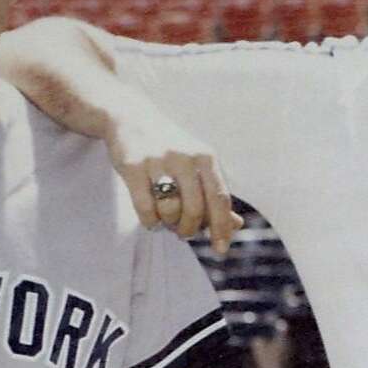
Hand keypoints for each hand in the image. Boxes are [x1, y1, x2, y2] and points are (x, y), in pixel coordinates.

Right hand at [106, 109, 238, 252]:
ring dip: (168, 225)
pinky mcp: (133, 166)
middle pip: (195, 210)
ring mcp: (158, 160)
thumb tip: (236, 226)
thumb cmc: (171, 151)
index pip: (220, 199)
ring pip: (170, 211)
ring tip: (165, 219)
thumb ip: (215, 195)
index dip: (221, 228)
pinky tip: (151, 219)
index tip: (220, 249)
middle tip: (183, 233)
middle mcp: (185, 157)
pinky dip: (150, 222)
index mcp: (206, 157)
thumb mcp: (198, 166)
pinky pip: (146, 208)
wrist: (131, 118)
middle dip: (189, 230)